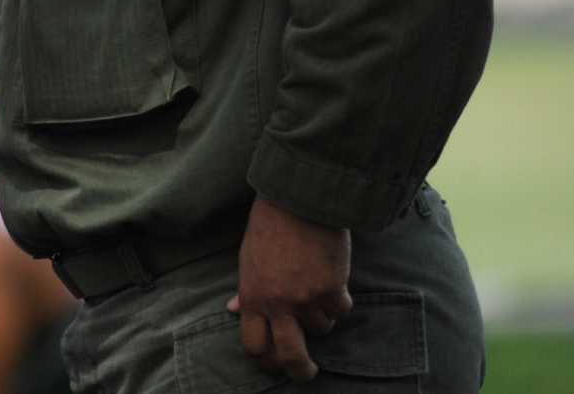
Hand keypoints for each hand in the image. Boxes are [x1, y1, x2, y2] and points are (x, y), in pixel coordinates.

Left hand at [227, 197, 350, 382]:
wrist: (298, 201)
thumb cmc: (268, 227)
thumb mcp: (247, 259)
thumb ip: (245, 290)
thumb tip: (232, 310)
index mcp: (253, 297)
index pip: (254, 345)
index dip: (265, 361)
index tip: (275, 363)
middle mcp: (279, 303)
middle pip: (290, 356)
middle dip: (300, 371)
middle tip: (306, 373)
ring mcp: (307, 298)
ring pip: (321, 328)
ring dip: (322, 315)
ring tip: (317, 288)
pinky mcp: (333, 288)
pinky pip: (341, 310)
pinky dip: (340, 300)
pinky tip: (334, 280)